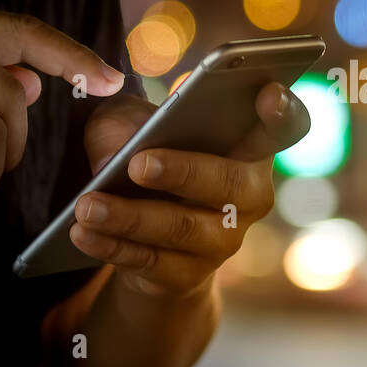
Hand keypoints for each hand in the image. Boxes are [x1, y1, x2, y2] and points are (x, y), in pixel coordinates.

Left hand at [71, 82, 310, 296]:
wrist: (149, 236)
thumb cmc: (151, 156)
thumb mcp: (134, 126)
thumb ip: (127, 124)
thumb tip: (114, 154)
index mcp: (251, 147)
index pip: (284, 126)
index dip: (283, 111)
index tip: (268, 92)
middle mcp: (251, 195)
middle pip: (229, 182)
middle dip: (183, 172)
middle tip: (136, 164)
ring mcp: (225, 239)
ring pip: (182, 227)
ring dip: (130, 216)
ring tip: (86, 205)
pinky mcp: (191, 274)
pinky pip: (152, 261)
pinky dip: (113, 246)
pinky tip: (81, 232)